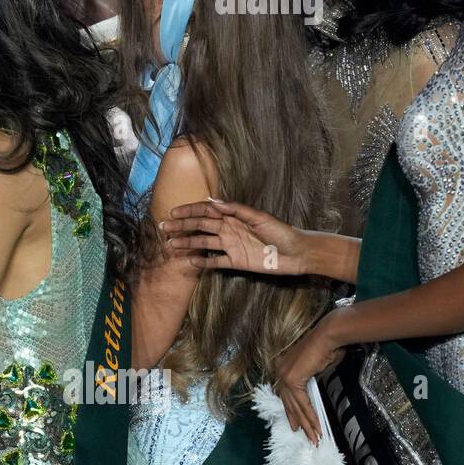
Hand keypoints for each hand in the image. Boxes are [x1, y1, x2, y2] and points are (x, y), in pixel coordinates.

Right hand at [161, 197, 309, 275]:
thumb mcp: (260, 218)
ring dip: (187, 243)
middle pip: (200, 226)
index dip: (189, 211)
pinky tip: (190, 262)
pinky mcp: (236, 261)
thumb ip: (237, 210)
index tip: (174, 212)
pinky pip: (216, 262)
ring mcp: (231, 246)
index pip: (206, 212)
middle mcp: (229, 230)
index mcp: (233, 217)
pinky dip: (203, 263)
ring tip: (170, 245)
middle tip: (164, 228)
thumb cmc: (282, 232)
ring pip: (204, 243)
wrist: (299, 253)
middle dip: (182, 226)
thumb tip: (213, 202)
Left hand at [273, 312, 346, 445]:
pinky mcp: (292, 379)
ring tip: (313, 436)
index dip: (291, 410)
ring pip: (295, 405)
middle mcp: (279, 371)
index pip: (286, 394)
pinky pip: (302, 402)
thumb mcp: (315, 368)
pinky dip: (310, 415)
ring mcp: (284, 375)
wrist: (327, 336)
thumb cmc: (326, 348)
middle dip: (297, 420)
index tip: (295, 423)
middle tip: (304, 434)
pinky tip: (315, 425)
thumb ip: (310, 380)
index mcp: (282, 367)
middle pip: (289, 402)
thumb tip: (312, 391)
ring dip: (306, 422)